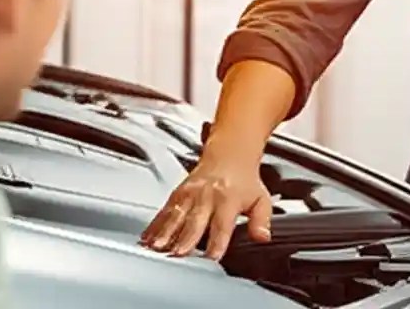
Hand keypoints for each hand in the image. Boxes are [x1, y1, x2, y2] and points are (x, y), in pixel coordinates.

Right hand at [139, 148, 273, 259]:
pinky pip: (165, 210)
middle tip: (177, 254)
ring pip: (175, 215)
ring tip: (156, 246)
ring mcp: (190, 193)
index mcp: (228, 199)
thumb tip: (262, 237)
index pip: (222, 225)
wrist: (229, 153)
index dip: (217, 241)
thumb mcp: (261, 199)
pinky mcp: (178, 192)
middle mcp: (207, 195)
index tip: (211, 256)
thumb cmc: (245, 180)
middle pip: (194, 221)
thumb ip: (261, 221)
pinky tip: (147, 237)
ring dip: (165, 232)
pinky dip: (155, 225)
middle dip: (185, 239)